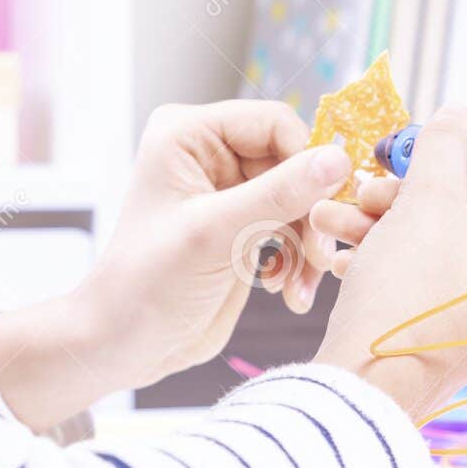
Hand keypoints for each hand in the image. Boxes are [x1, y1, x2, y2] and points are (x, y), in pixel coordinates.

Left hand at [0, 101, 349, 428]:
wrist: (126, 344)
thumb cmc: (148, 282)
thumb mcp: (215, 234)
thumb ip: (278, 194)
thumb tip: (340, 159)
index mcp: (189, 134)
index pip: (274, 122)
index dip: (307, 159)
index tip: (327, 205)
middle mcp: (210, 154)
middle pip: (293, 162)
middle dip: (310, 212)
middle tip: (319, 257)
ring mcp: (229, 191)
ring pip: (300, 199)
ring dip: (308, 243)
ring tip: (302, 284)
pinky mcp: (243, 226)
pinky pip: (293, 228)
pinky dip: (298, 259)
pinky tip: (288, 291)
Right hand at [312, 106, 466, 419]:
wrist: (366, 388)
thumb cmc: (410, 292)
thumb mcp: (426, 200)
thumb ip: (445, 147)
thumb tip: (457, 115)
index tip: (431, 152)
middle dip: (408, 195)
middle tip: (372, 187)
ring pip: (441, 247)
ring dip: (385, 224)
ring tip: (335, 217)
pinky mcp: (457, 338)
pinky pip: (429, 283)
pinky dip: (389, 262)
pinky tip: (343, 254)